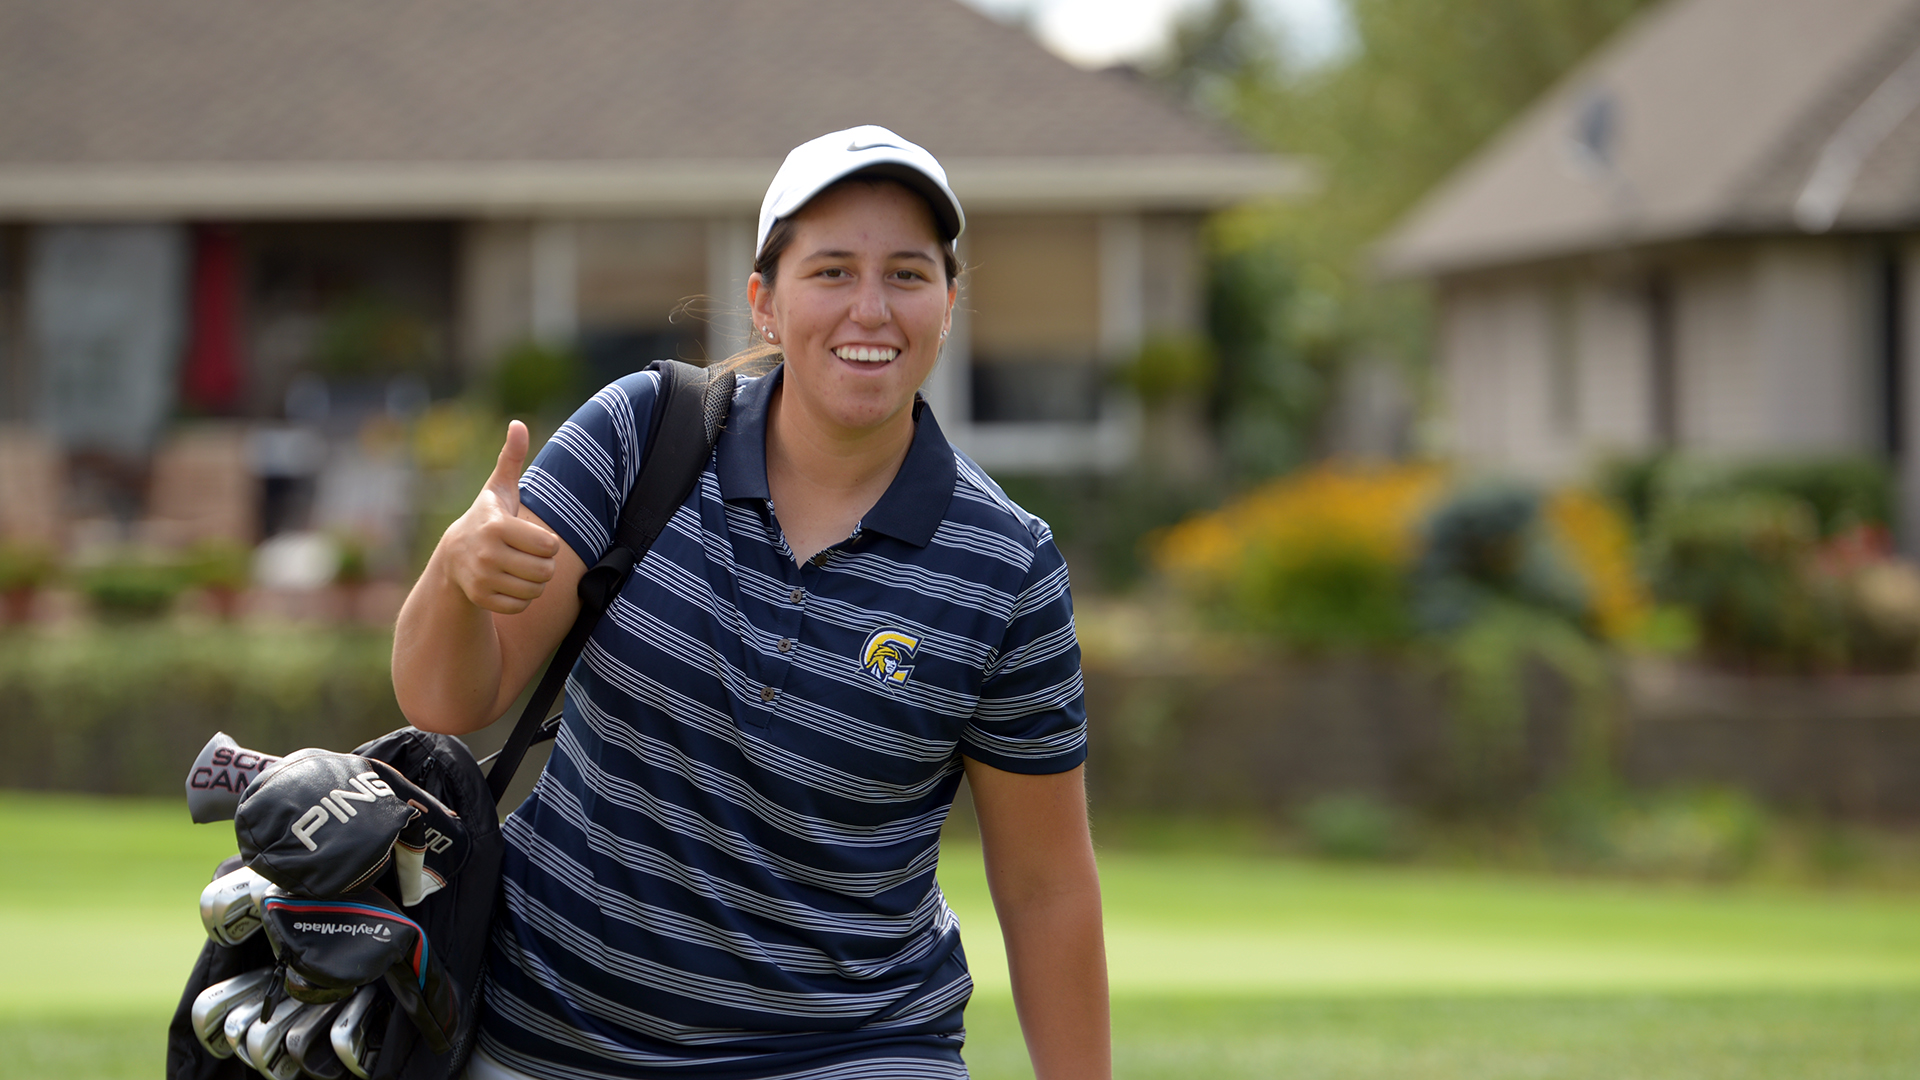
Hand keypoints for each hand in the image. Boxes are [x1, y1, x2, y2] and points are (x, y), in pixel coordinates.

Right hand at [440, 421, 561, 613]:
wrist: (453, 557)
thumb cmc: (487, 518)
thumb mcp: (499, 489)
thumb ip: (512, 458)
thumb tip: (518, 424)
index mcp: (497, 526)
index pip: (550, 545)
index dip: (548, 543)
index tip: (532, 537)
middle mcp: (486, 553)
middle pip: (545, 571)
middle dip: (544, 564)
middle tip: (528, 555)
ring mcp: (482, 578)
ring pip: (536, 590)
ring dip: (535, 582)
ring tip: (519, 567)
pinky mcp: (480, 599)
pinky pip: (521, 605)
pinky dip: (522, 598)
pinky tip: (509, 583)